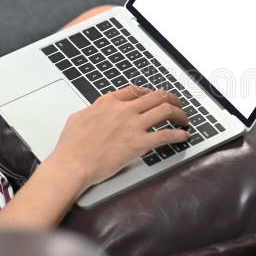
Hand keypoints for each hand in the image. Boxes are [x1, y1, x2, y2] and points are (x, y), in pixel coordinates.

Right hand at [47, 86, 189, 190]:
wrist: (72, 164)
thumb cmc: (70, 147)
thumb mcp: (77, 118)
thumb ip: (91, 112)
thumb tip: (95, 112)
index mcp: (108, 103)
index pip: (136, 90)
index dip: (150, 92)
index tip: (155, 97)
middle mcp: (124, 110)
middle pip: (156, 96)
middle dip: (171, 100)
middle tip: (177, 106)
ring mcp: (133, 125)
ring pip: (165, 110)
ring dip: (179, 114)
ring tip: (184, 120)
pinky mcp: (139, 143)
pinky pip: (166, 135)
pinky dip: (178, 135)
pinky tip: (183, 136)